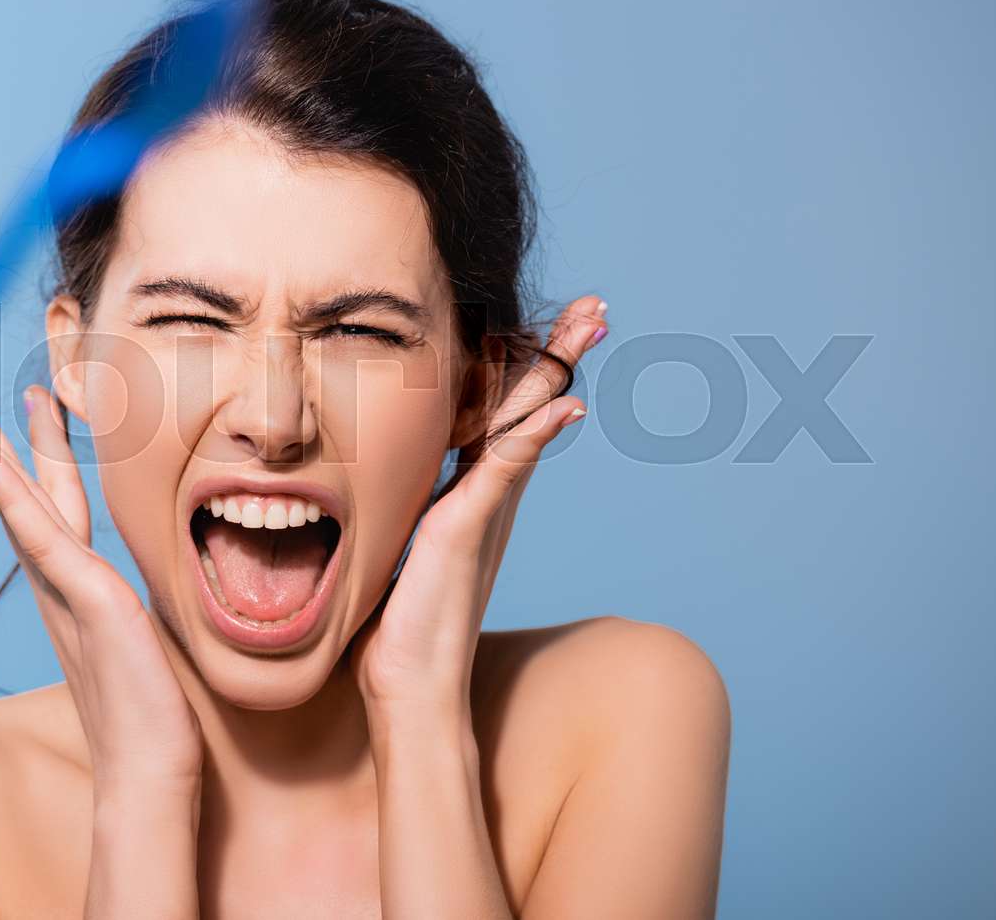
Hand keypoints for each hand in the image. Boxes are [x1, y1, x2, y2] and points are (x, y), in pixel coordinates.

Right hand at [0, 382, 202, 795]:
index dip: (24, 455)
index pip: (43, 505)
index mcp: (72, 588)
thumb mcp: (145, 641)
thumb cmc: (153, 719)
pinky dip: (11, 496)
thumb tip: (142, 598)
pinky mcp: (89, 599)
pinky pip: (42, 536)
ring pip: (17, 502)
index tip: (19, 405)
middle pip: (15, 494)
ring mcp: (67, 590)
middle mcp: (58, 584)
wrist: (152, 776)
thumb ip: (131, 609)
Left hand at [348, 296, 608, 719]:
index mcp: (469, 494)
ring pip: (525, 421)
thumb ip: (413, 515)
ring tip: (592, 323)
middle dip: (560, 353)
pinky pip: (505, 466)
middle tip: (595, 307)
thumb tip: (402, 500)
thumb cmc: (401, 628)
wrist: (410, 687)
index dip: (523, 368)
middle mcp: (487, 496)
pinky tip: (566, 402)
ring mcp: (484, 509)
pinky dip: (535, 432)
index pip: (500, 413)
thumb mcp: (405, 549)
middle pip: (529, 406)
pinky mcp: (467, 527)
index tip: (542, 324)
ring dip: (558, 368)